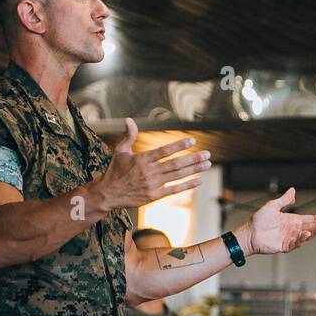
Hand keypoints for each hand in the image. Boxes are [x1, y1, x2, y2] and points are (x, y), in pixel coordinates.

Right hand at [92, 118, 210, 209]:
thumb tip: (128, 119)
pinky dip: (187, 185)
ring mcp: (153, 184)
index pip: (164, 151)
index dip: (178, 146)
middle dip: (193, 159)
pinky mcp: (154, 195)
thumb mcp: (120, 151)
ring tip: (207, 164)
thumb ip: (129, 136)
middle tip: (207, 154)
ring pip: (177, 176)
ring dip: (194, 170)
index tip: (191, 141)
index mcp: (142, 159)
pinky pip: (174, 190)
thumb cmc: (115, 171)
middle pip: (175, 164)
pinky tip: (198, 180)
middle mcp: (149, 172)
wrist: (108, 194)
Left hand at [241, 187, 315, 255]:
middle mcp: (294, 229)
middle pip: (312, 227)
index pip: (311, 218)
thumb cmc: (259, 220)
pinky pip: (296, 243)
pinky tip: (307, 233)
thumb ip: (285, 200)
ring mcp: (291, 238)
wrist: (249, 233)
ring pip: (307, 235)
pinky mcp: (285, 246)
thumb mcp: (273, 206)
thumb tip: (293, 190)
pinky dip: (302, 238)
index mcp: (293, 220)